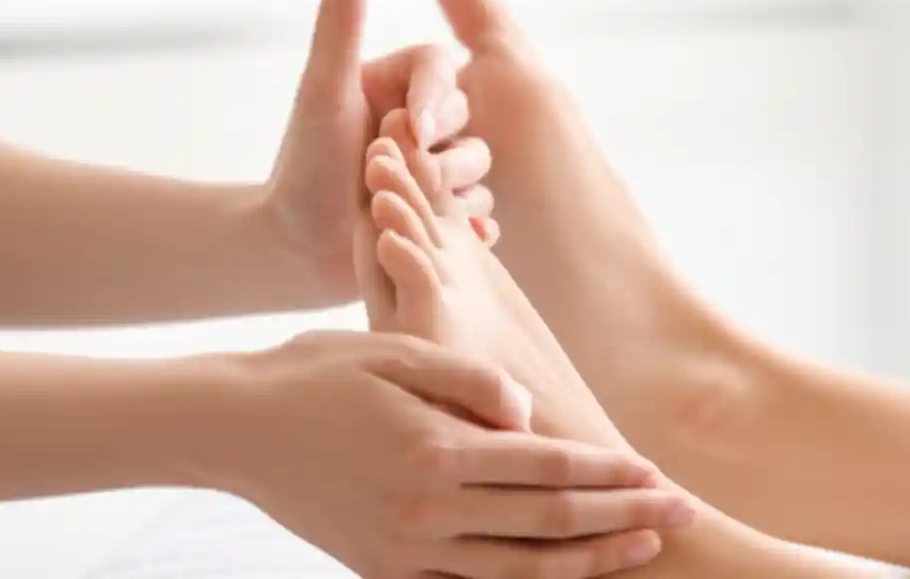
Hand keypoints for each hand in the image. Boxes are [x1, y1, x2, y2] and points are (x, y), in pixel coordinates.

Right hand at [215, 330, 683, 578]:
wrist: (230, 429)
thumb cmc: (315, 376)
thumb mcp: (394, 353)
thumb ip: (471, 380)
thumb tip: (533, 413)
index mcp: (436, 450)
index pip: (548, 466)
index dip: (610, 474)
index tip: (658, 475)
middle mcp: (427, 510)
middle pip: (547, 522)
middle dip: (620, 520)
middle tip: (679, 518)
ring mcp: (404, 550)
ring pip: (517, 568)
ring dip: (586, 561)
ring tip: (638, 552)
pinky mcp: (382, 569)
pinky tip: (556, 577)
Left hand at [262, 0, 491, 302]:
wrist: (296, 248)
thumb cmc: (303, 166)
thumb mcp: (324, 90)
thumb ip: (339, 21)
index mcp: (400, 81)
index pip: (442, 68)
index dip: (434, 98)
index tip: (413, 130)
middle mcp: (426, 120)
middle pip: (470, 119)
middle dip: (444, 152)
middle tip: (409, 178)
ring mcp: (442, 166)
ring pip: (482, 166)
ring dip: (455, 190)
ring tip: (416, 210)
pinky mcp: (450, 210)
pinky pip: (483, 209)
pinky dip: (472, 222)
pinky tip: (457, 236)